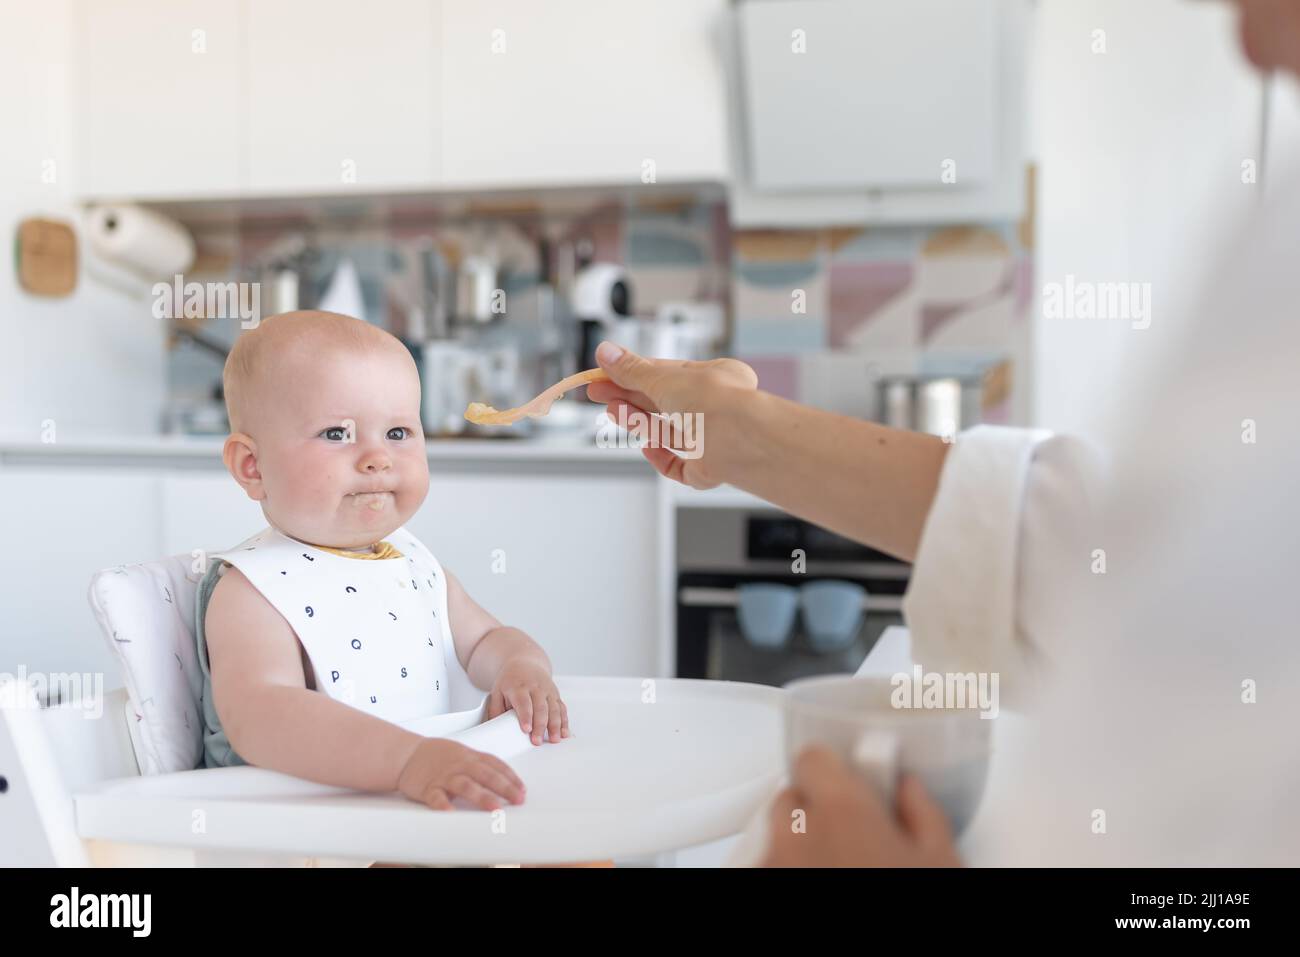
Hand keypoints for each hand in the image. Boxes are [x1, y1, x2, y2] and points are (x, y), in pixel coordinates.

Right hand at [396, 738, 525, 811]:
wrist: (408, 754)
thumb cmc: (438, 756)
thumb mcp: (463, 754)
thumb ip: (482, 766)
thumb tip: (505, 780)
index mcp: (470, 757)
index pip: (496, 765)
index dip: (511, 777)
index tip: (522, 790)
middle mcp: (460, 765)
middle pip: (486, 775)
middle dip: (505, 787)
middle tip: (518, 799)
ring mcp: (445, 776)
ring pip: (466, 785)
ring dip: (482, 797)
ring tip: (495, 808)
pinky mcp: (428, 788)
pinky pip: (437, 797)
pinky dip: (444, 805)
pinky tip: (452, 813)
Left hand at [487, 658, 569, 745]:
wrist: (525, 663)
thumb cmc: (510, 680)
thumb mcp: (497, 691)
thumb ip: (496, 710)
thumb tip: (494, 729)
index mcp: (518, 687)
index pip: (523, 702)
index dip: (525, 716)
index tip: (526, 730)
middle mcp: (535, 687)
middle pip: (540, 708)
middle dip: (540, 726)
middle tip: (537, 741)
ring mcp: (547, 691)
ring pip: (554, 709)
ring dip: (555, 725)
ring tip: (553, 739)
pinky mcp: (555, 694)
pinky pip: (561, 708)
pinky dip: (564, 721)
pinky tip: (564, 732)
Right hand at [588, 340, 758, 489]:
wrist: (738, 440)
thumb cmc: (715, 401)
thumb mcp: (664, 377)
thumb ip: (632, 369)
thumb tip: (606, 352)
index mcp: (715, 379)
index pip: (668, 373)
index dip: (634, 372)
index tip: (605, 372)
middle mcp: (716, 409)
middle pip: (665, 403)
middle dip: (630, 396)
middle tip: (598, 392)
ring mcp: (713, 440)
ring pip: (669, 431)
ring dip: (639, 420)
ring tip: (613, 410)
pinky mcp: (708, 469)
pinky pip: (679, 466)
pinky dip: (661, 457)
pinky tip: (647, 447)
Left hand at [761, 745, 961, 866]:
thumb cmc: (912, 906)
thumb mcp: (941, 858)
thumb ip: (923, 811)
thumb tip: (909, 790)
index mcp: (841, 810)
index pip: (810, 757)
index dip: (829, 769)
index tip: (847, 783)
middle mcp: (795, 834)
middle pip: (791, 798)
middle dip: (816, 810)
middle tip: (851, 836)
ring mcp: (772, 864)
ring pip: (778, 836)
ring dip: (800, 844)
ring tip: (840, 864)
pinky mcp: (760, 880)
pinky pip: (768, 862)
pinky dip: (788, 866)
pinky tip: (822, 873)